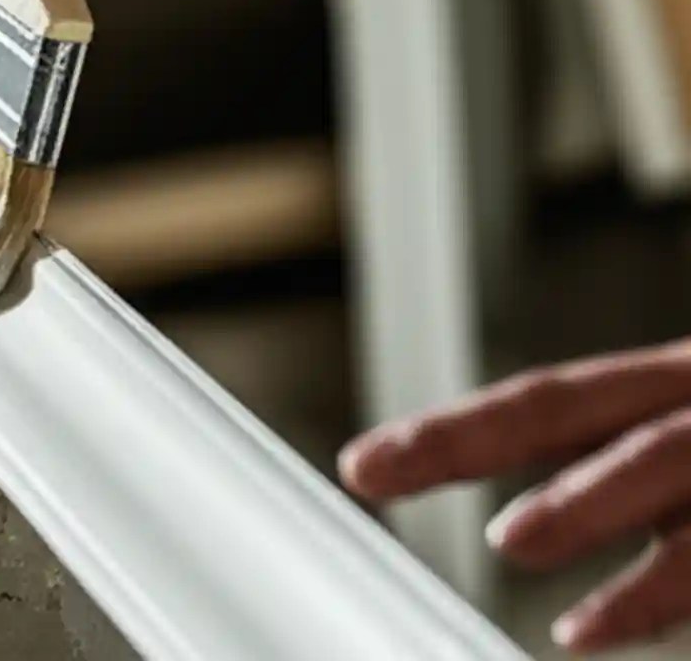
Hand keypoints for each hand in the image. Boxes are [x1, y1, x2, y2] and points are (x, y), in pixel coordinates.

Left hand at [339, 341, 690, 653]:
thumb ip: (635, 488)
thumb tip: (526, 539)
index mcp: (669, 391)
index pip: (546, 406)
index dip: (450, 431)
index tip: (361, 465)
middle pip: (567, 409)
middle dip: (465, 438)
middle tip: (370, 472)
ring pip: (658, 460)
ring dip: (580, 500)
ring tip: (511, 539)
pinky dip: (654, 596)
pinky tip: (589, 631)